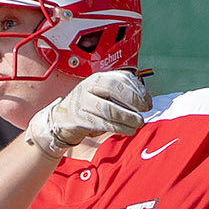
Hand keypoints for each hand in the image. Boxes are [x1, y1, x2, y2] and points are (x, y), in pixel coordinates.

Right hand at [24, 70, 150, 158]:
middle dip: (132, 100)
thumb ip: (123, 96)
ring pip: (108, 108)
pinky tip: (128, 130)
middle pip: (113, 88)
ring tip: (138, 124)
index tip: (147, 103)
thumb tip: (147, 101)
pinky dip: (117, 127)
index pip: (120, 78)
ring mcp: (82, 102)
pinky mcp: (78, 119)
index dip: (137, 90)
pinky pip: (100, 123)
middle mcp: (89, 87)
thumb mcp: (104, 97)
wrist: (61, 121)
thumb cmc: (89, 109)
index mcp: (98, 78)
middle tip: (144, 112)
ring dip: (127, 117)